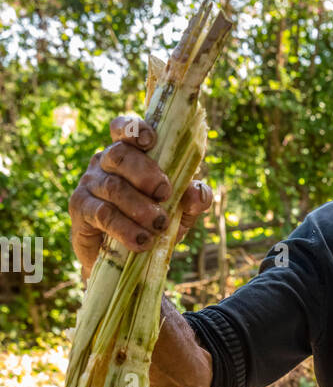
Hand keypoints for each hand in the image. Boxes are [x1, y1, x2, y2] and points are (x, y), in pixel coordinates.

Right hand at [69, 114, 212, 279]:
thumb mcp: (181, 211)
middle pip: (120, 155)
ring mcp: (90, 184)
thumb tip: (197, 192)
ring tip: (159, 226)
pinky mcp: (80, 209)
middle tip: (165, 195)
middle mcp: (105, 162)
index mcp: (129, 153)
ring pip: (114, 187)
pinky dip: (125, 228)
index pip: (123, 128)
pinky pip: (102, 214)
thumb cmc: (152, 223)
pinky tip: (141, 241)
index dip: (134, 128)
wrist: (124, 259)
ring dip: (140, 208)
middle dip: (146, 174)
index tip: (150, 140)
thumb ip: (193, 199)